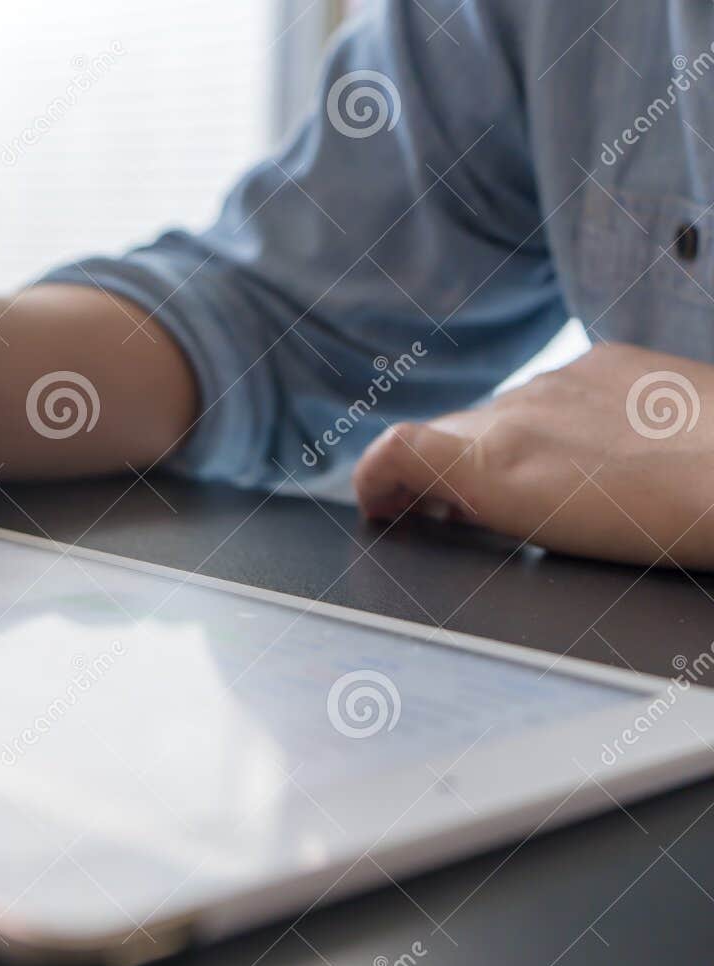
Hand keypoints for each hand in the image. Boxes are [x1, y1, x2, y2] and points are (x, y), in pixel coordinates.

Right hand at [352, 342, 713, 568]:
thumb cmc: (665, 525)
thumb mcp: (547, 535)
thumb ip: (480, 504)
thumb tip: (445, 498)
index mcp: (494, 461)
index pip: (394, 449)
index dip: (372, 478)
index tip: (380, 503)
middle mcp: (517, 410)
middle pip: (445, 433)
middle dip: (436, 472)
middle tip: (447, 513)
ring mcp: (562, 378)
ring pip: (501, 413)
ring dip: (499, 447)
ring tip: (540, 487)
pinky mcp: (607, 360)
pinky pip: (555, 388)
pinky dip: (554, 420)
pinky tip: (596, 450)